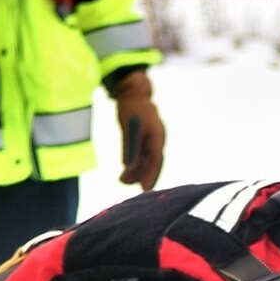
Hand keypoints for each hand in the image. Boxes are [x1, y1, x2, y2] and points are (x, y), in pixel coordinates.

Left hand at [111, 69, 165, 189]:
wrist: (133, 90)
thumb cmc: (130, 106)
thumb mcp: (128, 126)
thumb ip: (130, 147)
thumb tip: (128, 167)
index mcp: (157, 135)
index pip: (155, 160)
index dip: (150, 175)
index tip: (144, 190)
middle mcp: (158, 138)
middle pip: (153, 163)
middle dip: (143, 176)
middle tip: (132, 189)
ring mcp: (154, 138)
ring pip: (147, 159)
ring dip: (137, 170)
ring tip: (122, 180)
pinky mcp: (147, 137)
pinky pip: (144, 154)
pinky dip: (136, 162)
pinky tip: (127, 170)